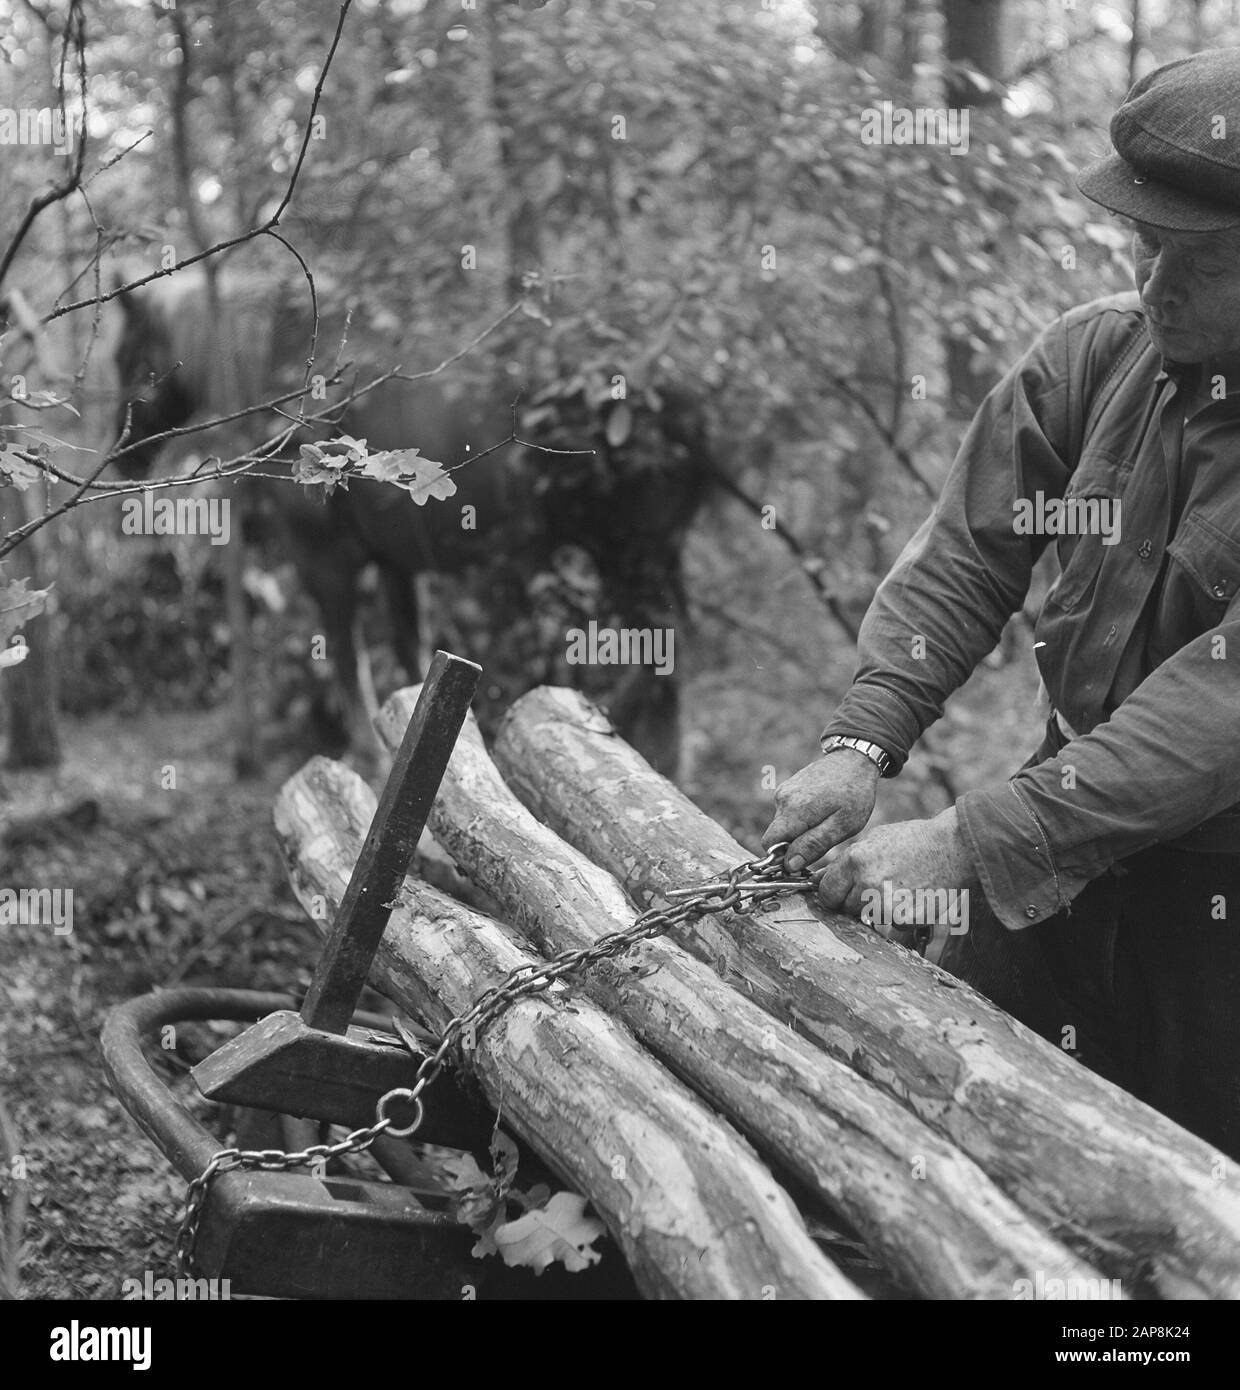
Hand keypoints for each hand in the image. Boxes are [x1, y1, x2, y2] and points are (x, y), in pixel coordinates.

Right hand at [762, 749, 879, 870]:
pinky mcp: (788, 787)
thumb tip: (790, 864)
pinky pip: (787, 812)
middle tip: (821, 840)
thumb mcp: (843, 825)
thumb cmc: (854, 794)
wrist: (854, 760)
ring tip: (825, 822)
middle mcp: (783, 799)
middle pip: (776, 835)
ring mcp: (784, 791)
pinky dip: (800, 818)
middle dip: (793, 844)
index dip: (781, 857)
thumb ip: (814, 845)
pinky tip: (820, 811)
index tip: (803, 860)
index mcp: (795, 811)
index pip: (770, 844)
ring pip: (782, 825)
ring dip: (798, 831)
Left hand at [813, 808, 979, 958]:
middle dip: (854, 902)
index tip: (840, 893)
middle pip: (845, 908)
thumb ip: (848, 862)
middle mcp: (867, 883)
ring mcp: (886, 904)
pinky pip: (891, 926)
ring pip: (868, 918)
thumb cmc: (914, 840)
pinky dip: (899, 917)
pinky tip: (911, 898)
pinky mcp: (905, 919)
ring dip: (877, 910)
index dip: (833, 893)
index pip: (827, 892)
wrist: (954, 847)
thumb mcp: (874, 840)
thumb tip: (821, 880)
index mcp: (855, 861)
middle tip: (873, 890)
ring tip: (896, 890)